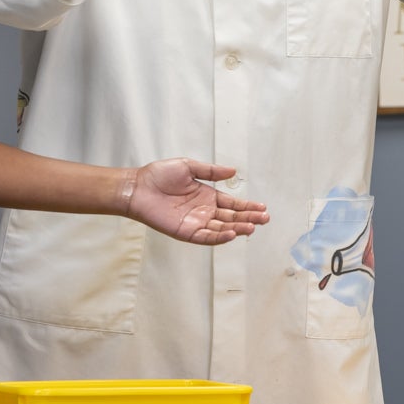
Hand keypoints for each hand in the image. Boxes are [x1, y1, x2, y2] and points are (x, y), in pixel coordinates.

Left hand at [125, 159, 269, 244]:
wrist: (138, 187)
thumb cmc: (159, 175)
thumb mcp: (188, 167)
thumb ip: (211, 171)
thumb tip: (233, 171)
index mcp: (207, 196)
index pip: (233, 204)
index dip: (248, 206)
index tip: (263, 207)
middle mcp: (205, 211)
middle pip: (231, 217)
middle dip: (249, 218)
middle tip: (265, 218)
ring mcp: (196, 223)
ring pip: (222, 228)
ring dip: (238, 228)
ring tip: (253, 226)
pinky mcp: (186, 232)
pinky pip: (206, 236)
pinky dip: (219, 236)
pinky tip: (231, 233)